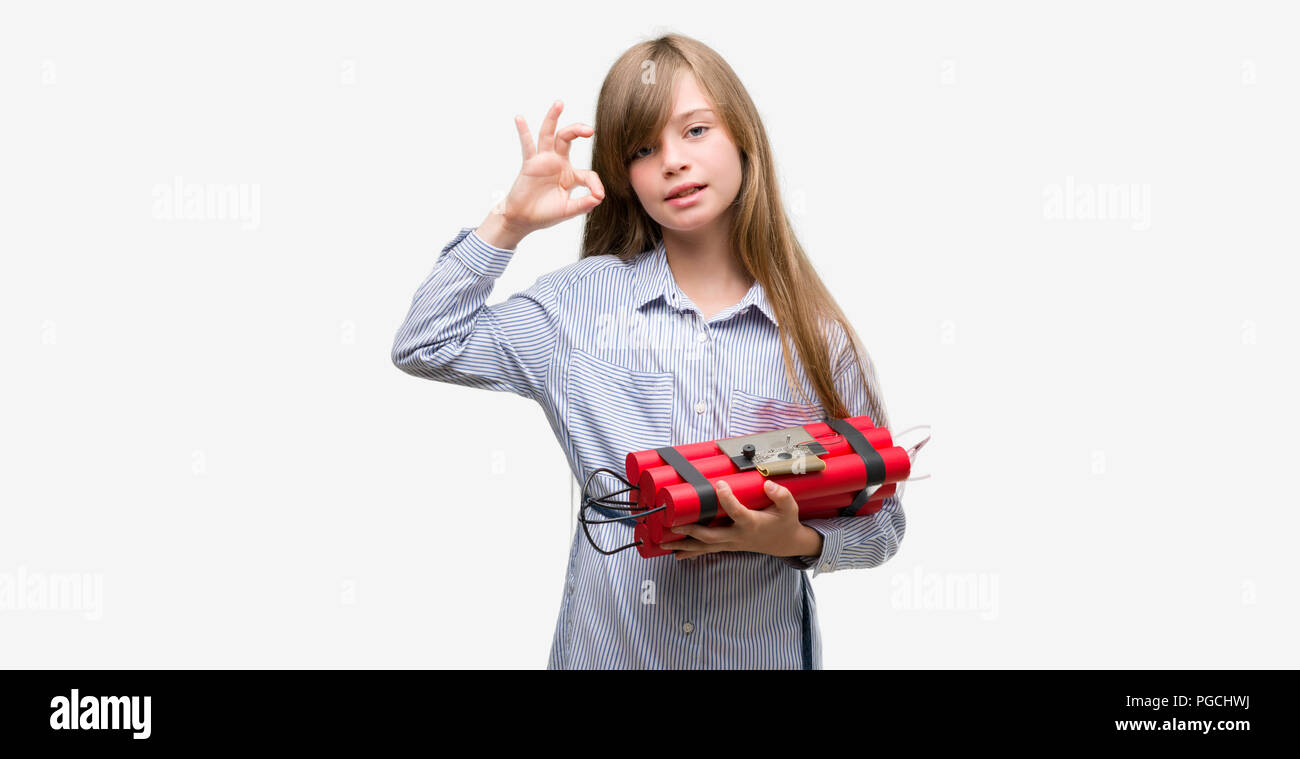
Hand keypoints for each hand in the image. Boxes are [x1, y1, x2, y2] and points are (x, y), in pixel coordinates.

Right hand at [498, 99, 604, 234]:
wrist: (524, 220)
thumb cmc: (545, 214)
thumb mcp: (568, 210)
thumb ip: (583, 204)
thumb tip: (599, 197)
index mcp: (571, 175)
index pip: (588, 173)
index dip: (595, 184)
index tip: (598, 195)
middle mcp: (558, 163)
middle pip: (568, 139)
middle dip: (578, 130)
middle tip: (589, 130)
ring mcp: (544, 161)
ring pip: (549, 135)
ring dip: (553, 118)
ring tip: (559, 103)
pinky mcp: (530, 164)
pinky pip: (527, 146)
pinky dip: (523, 132)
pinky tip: (519, 118)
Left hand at [658, 479, 822, 560]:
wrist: (785, 543)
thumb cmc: (784, 522)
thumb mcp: (789, 508)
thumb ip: (780, 495)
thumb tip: (768, 484)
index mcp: (751, 524)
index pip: (736, 511)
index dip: (727, 499)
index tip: (719, 484)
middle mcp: (738, 535)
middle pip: (711, 536)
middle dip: (691, 531)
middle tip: (674, 524)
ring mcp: (731, 543)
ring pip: (704, 546)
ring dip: (683, 545)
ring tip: (663, 542)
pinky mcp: (727, 545)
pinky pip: (706, 550)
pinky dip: (690, 552)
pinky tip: (675, 554)